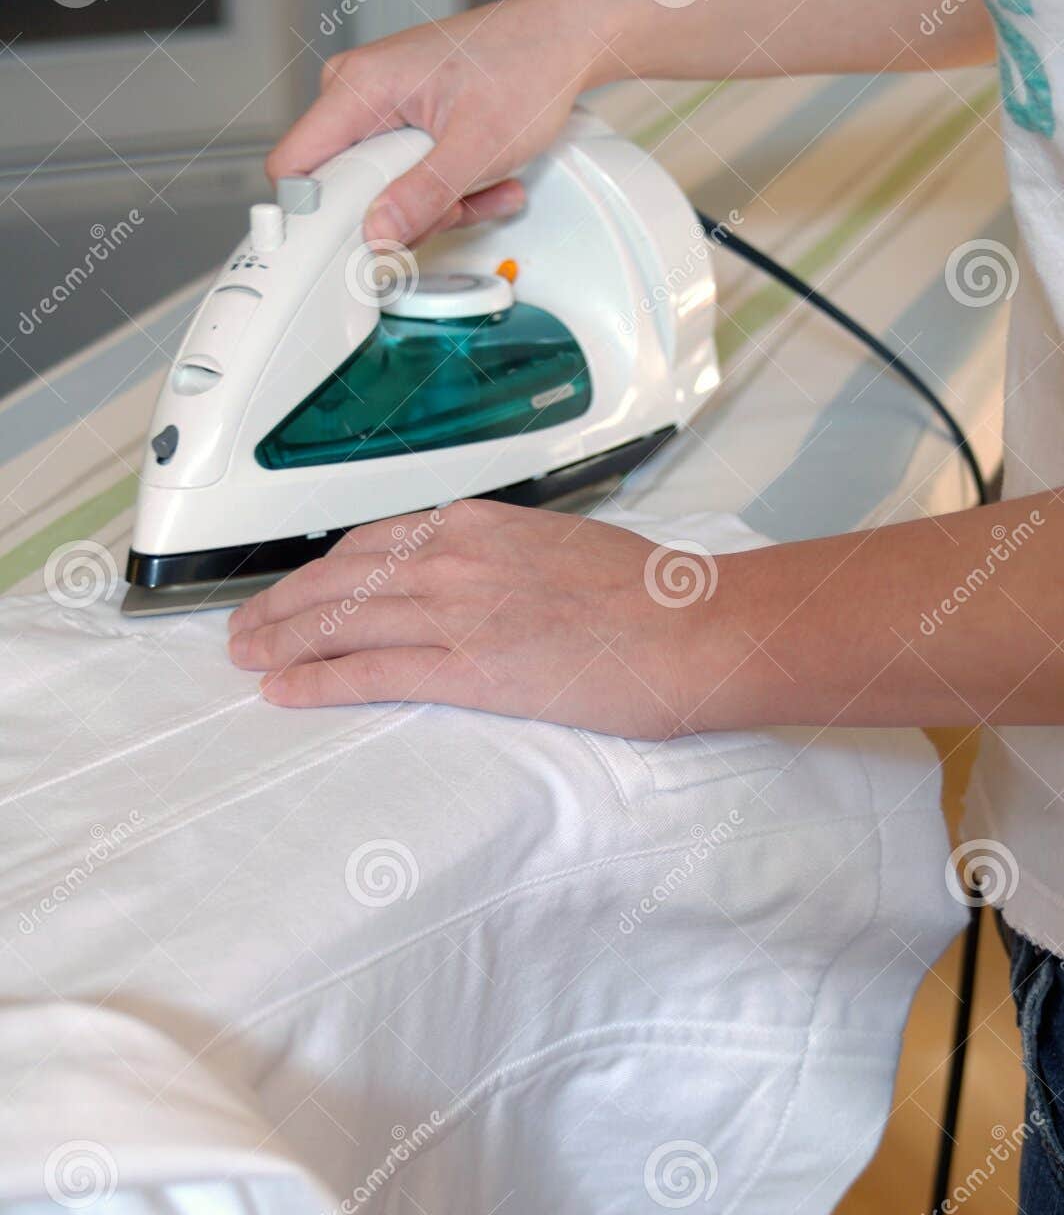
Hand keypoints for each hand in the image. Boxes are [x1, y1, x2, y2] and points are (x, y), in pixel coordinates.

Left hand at [227, 501, 711, 738]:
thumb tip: (484, 585)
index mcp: (477, 524)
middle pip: (338, 578)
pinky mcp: (468, 667)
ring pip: (339, 621)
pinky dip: (317, 680)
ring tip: (247, 659)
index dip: (320, 572)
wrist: (692, 627)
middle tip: (245, 629)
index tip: (298, 590)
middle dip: (280, 605)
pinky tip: (283, 690)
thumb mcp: (564, 550)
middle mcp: (454, 557)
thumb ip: (506, 561)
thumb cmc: (650, 597)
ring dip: (281, 641)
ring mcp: (457, 610)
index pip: (371, 544)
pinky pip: (369, 671)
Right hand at [266, 0, 603, 248]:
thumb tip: (377, 233)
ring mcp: (380, 106)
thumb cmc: (526, 68)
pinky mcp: (403, 121)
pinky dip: (446, 191)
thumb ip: (423, 195)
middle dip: (400, 214)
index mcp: (359, 86)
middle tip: (449, 204)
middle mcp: (358, 92)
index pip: (293, 168)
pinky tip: (481, 179)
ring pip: (381, 190)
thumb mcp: (478, 147)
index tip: (354, 241)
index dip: (317, 216)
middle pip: (343, 189)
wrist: (563, 43)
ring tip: (478, 184)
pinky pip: (405, 178)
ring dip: (433, 206)